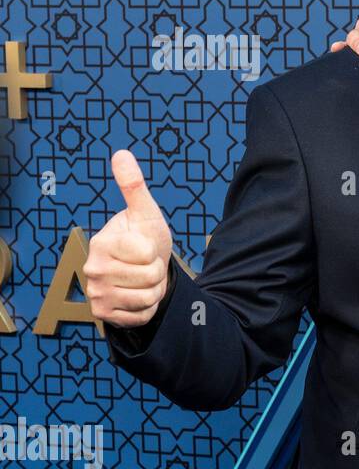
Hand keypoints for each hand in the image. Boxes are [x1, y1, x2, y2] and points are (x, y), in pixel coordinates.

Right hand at [85, 150, 173, 327]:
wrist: (142, 271)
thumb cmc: (144, 238)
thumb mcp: (145, 213)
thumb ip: (134, 186)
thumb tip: (121, 153)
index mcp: (102, 243)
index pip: (147, 252)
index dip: (155, 250)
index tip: (145, 247)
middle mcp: (92, 269)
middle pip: (150, 276)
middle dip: (157, 272)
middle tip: (146, 266)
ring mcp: (95, 294)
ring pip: (148, 297)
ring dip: (154, 290)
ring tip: (143, 280)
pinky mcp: (103, 315)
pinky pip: (141, 315)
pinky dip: (147, 308)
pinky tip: (137, 296)